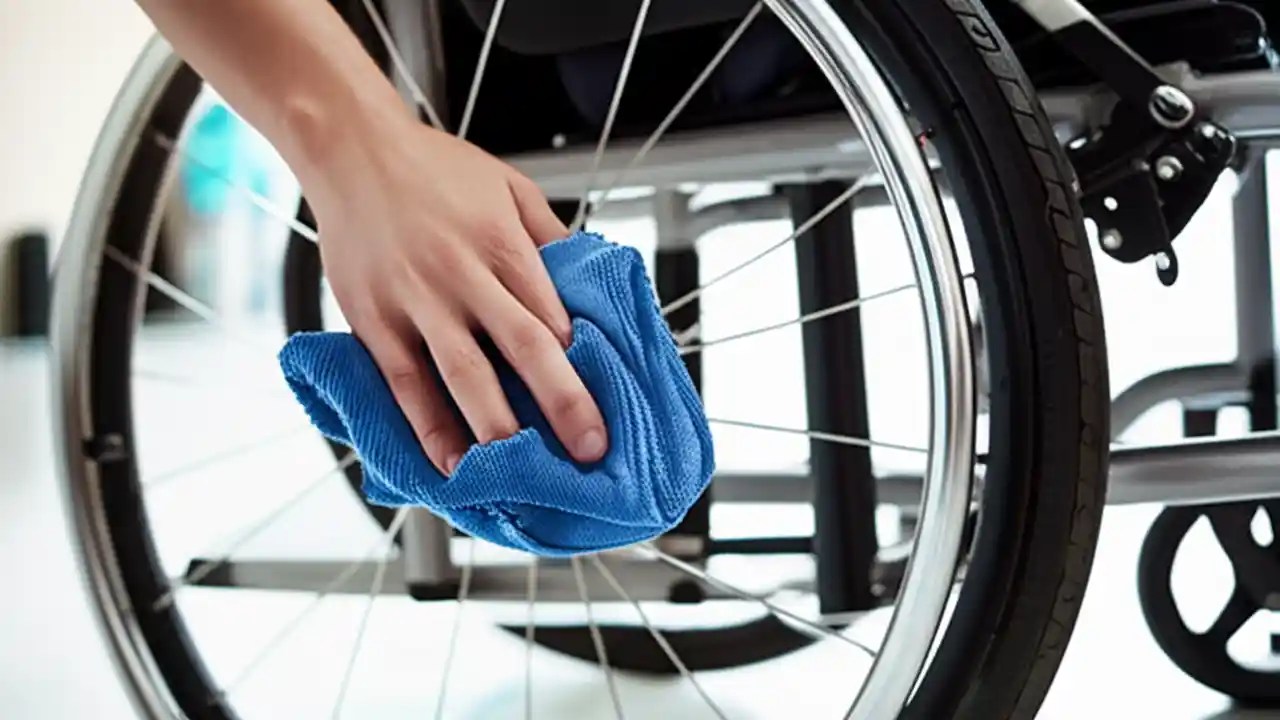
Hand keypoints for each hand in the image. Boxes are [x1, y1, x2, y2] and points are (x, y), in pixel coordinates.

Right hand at [305, 116, 607, 473]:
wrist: (350, 146)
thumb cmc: (436, 168)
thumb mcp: (509, 186)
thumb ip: (549, 237)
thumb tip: (588, 282)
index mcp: (503, 242)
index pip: (553, 316)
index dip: (583, 366)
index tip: (610, 407)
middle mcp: (462, 273)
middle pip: (522, 348)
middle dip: (561, 404)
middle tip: (590, 451)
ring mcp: (415, 299)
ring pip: (462, 374)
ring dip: (495, 429)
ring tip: (520, 475)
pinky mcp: (372, 318)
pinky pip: (404, 382)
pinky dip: (427, 427)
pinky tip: (450, 462)